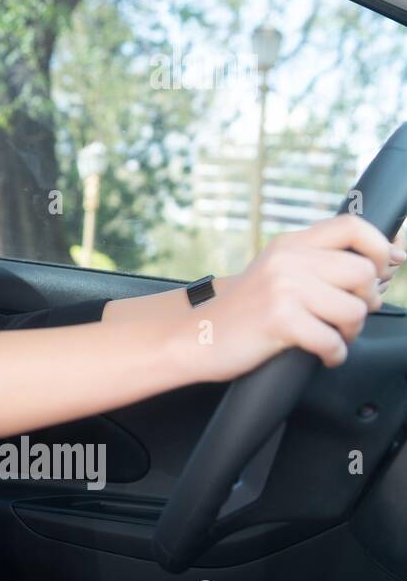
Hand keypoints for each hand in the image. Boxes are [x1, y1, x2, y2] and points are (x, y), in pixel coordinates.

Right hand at [176, 214, 401, 382]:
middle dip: (366, 301)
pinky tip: (321, 354)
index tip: (388, 267)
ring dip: (350, 332)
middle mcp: (287, 260)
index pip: (352, 226)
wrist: (194, 336)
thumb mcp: (277, 273)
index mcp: (289, 244)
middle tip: (345, 316)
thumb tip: (382, 264)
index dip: (380, 245)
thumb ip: (317, 262)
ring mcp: (282, 288)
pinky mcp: (279, 319)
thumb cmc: (242, 312)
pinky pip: (333, 340)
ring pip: (355, 309)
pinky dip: (333, 354)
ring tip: (328, 336)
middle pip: (363, 271)